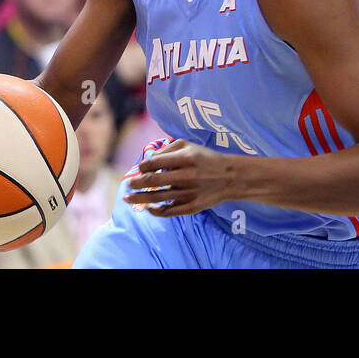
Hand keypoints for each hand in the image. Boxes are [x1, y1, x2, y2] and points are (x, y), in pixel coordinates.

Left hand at [122, 139, 237, 215]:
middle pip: (153, 181)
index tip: (138, 169)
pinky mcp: (192, 207)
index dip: (142, 166)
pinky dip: (155, 210)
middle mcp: (187, 175)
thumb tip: (146, 161)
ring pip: (157, 198)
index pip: (155, 162)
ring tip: (128, 198)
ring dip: (139, 198)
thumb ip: (167, 149)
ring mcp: (189, 193)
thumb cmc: (205, 159)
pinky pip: (168, 211)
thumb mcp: (189, 146)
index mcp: (186, 158)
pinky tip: (148, 208)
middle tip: (127, 185)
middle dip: (136, 183)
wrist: (230, 177)